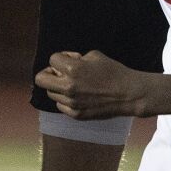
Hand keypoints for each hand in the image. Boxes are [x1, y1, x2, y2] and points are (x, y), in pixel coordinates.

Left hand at [34, 51, 150, 119]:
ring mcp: (71, 103)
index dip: (61, 58)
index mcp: (72, 69)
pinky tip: (79, 96)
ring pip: (51, 93)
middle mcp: (68, 87)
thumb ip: (75, 57)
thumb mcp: (94, 55)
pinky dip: (66, 100)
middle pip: (41, 80)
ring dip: (59, 87)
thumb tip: (63, 62)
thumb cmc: (113, 71)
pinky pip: (60, 105)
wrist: (129, 94)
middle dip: (49, 74)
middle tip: (60, 74)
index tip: (71, 61)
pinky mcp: (76, 115)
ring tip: (74, 85)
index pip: (51, 59)